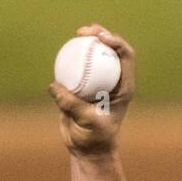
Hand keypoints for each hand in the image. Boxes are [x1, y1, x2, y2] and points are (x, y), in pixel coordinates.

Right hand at [49, 23, 136, 156]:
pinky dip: (71, 57)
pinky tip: (63, 51)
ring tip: (77, 33)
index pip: (125, 57)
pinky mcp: (81, 85)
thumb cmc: (95, 138)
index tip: (100, 38)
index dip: (116, 42)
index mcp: (123, 86)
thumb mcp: (88, 123)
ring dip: (87, 41)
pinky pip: (76, 66)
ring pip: (93, 55)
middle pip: (110, 50)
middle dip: (101, 34)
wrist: (86, 149)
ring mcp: (97, 81)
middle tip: (84, 32)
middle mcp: (112, 80)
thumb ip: (74, 105)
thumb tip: (55, 85)